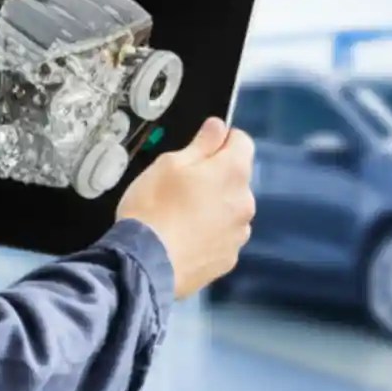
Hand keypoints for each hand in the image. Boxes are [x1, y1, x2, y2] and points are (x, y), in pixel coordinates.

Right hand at [117, 117, 255, 299]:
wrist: (145, 264)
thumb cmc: (154, 206)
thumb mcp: (169, 164)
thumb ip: (201, 144)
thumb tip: (219, 126)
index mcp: (234, 172)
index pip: (243, 142)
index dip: (221, 140)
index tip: (199, 149)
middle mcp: (246, 202)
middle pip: (237, 179)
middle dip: (217, 178)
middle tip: (182, 187)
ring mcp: (240, 235)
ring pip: (231, 210)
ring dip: (215, 208)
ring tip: (182, 219)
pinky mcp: (229, 260)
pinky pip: (223, 238)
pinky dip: (210, 235)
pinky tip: (185, 241)